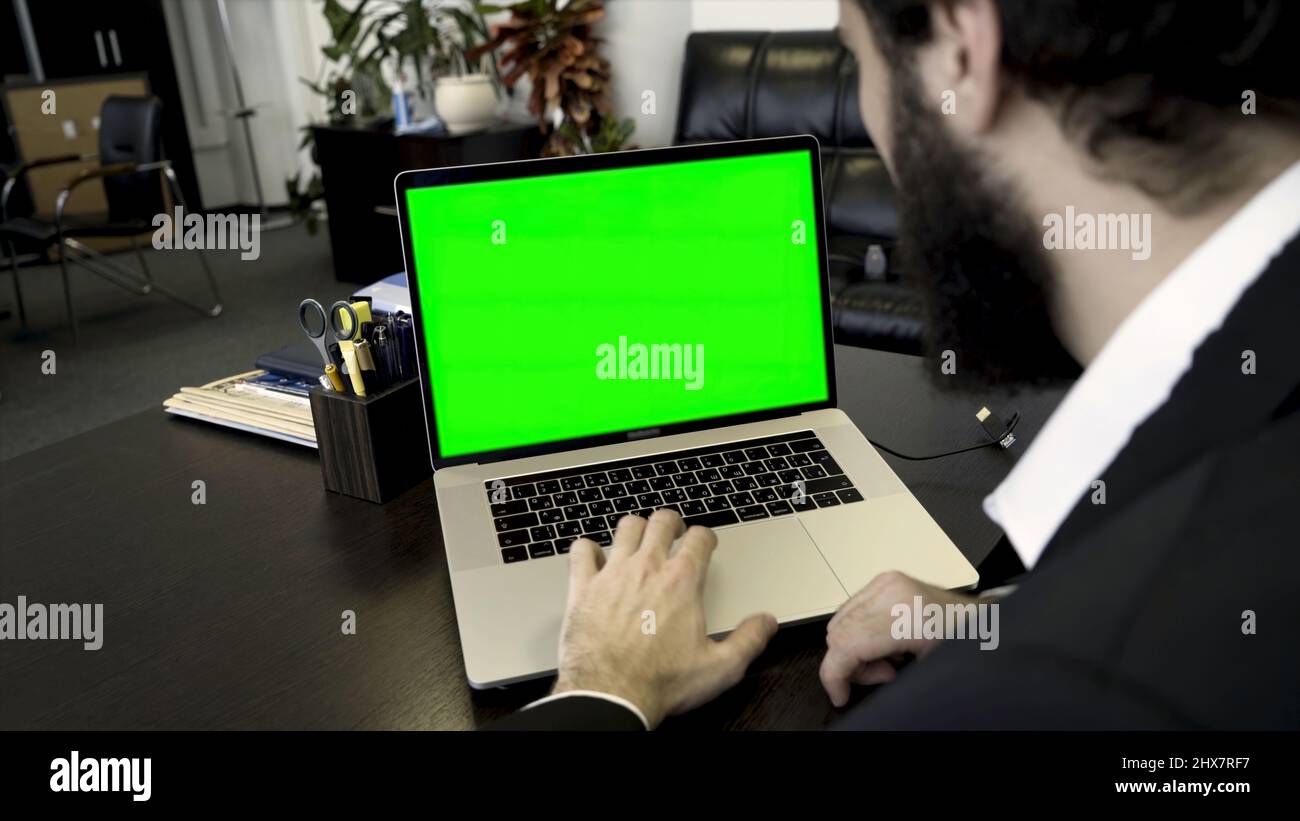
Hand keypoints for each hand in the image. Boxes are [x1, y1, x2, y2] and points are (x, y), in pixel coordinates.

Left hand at [553, 509, 777, 727]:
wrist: (610, 693)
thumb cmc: (660, 681)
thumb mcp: (720, 667)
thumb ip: (748, 640)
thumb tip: (766, 623)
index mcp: (682, 581)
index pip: (699, 538)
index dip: (705, 536)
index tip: (705, 543)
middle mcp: (647, 568)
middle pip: (661, 522)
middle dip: (670, 522)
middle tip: (672, 531)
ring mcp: (613, 573)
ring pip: (625, 527)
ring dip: (634, 529)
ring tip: (638, 538)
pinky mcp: (583, 586)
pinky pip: (582, 550)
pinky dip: (588, 549)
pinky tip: (593, 557)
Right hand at [820, 570, 979, 706]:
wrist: (983, 622)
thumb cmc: (967, 643)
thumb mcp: (926, 670)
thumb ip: (881, 676)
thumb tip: (847, 688)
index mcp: (906, 614)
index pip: (845, 643)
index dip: (835, 676)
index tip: (840, 694)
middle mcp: (892, 591)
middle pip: (838, 634)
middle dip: (850, 664)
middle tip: (881, 674)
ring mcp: (886, 582)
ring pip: (839, 623)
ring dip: (855, 649)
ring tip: (888, 659)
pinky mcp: (884, 581)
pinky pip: (850, 611)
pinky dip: (860, 633)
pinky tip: (886, 642)